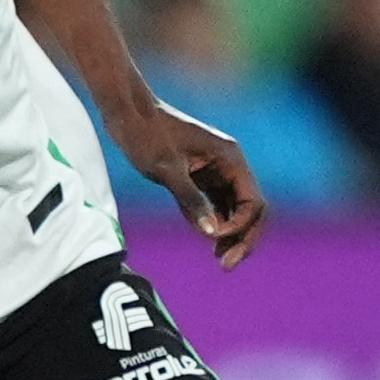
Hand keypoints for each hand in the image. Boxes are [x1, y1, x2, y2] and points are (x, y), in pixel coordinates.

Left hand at [113, 104, 268, 268]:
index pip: (253, 202)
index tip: (216, 241)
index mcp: (230, 158)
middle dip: (242, 237)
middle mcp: (229, 164)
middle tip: (228, 265)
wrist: (127, 113)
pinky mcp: (200, 175)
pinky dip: (214, 222)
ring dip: (230, 233)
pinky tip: (206, 239)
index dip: (241, 227)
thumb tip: (212, 234)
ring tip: (220, 260)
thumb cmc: (146, 136)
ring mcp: (215, 170)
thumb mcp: (167, 170)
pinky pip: (215, 204)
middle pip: (249, 208)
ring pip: (233, 208)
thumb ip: (191, 201)